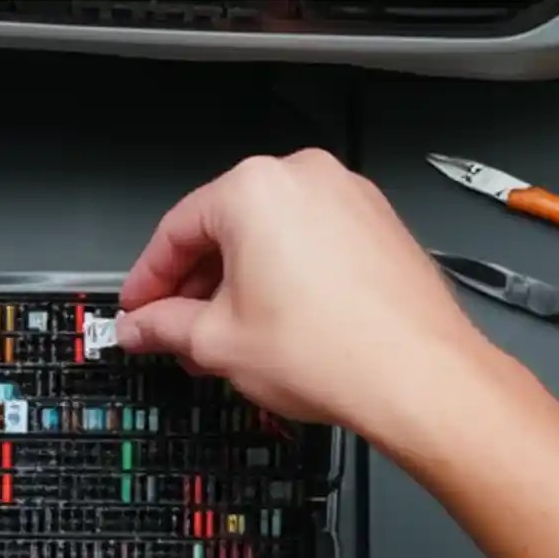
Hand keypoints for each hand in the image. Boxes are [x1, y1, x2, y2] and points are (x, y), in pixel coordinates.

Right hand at [117, 149, 492, 436]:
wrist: (421, 378)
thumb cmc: (336, 352)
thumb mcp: (217, 342)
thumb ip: (165, 326)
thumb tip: (141, 326)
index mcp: (254, 189)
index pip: (176, 230)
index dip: (147, 278)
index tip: (138, 308)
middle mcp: (303, 179)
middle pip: (223, 228)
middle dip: (192, 285)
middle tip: (173, 328)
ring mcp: (347, 198)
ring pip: (267, 236)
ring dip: (236, 283)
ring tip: (223, 336)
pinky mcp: (377, 225)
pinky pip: (308, 242)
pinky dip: (280, 276)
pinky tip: (271, 323)